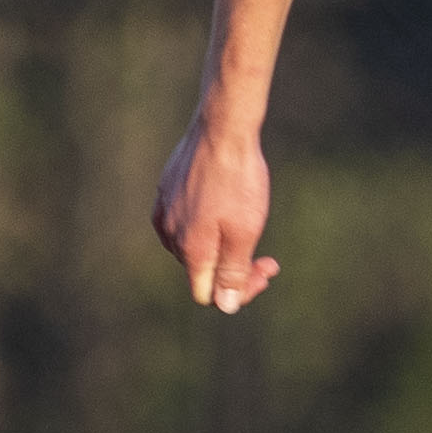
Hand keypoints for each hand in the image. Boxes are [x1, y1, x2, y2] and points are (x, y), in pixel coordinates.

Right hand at [152, 115, 279, 313]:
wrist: (223, 127)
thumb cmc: (238, 179)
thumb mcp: (244, 231)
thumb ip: (232, 272)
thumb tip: (223, 305)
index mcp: (190, 249)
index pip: (206, 294)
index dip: (237, 293)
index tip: (262, 271)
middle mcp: (170, 234)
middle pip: (201, 271)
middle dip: (234, 269)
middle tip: (267, 257)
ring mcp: (165, 210)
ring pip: (193, 247)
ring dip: (222, 246)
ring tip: (249, 227)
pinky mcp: (166, 190)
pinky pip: (184, 222)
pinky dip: (206, 225)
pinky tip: (225, 208)